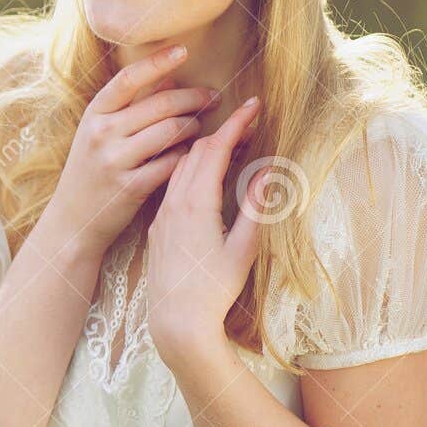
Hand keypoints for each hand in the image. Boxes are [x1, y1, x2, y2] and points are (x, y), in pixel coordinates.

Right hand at [54, 45, 217, 257]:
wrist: (74, 219)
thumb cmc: (92, 169)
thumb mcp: (101, 133)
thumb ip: (133, 104)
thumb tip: (169, 77)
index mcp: (95, 114)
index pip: (128, 78)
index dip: (157, 62)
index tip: (182, 50)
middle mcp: (102, 133)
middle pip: (161, 104)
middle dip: (194, 98)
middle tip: (213, 98)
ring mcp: (115, 160)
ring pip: (171, 131)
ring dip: (194, 126)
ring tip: (200, 126)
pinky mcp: (131, 186)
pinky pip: (172, 162)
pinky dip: (187, 154)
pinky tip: (192, 153)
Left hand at [146, 97, 267, 365]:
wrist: (176, 322)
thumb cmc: (215, 290)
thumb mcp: (244, 248)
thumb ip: (256, 207)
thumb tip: (269, 170)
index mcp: (195, 204)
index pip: (215, 148)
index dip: (235, 123)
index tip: (253, 104)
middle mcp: (173, 203)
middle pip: (196, 151)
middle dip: (222, 131)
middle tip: (249, 122)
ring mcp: (162, 214)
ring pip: (181, 167)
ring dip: (206, 149)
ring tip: (233, 144)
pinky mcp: (157, 226)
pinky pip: (173, 184)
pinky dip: (192, 169)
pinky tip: (207, 173)